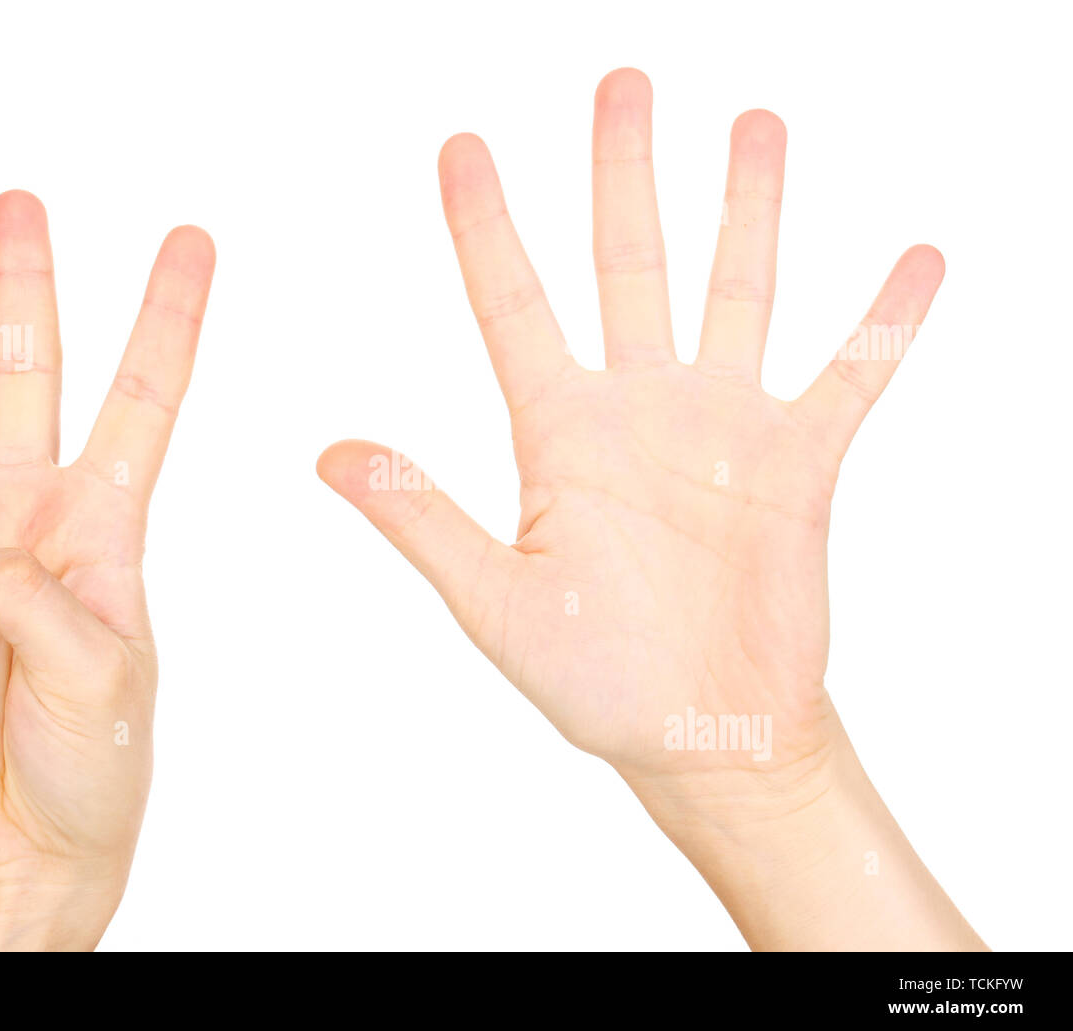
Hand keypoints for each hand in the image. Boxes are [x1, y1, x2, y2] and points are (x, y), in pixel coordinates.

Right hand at [0, 191, 213, 949]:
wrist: (17, 831)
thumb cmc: (93, 755)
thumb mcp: (101, 671)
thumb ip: (21, 594)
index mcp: (110, 521)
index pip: (146, 395)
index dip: (167, 316)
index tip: (192, 239)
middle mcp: (31, 509)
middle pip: (30, 372)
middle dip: (25, 287)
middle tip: (19, 201)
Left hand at [318, 70, 981, 948]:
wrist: (703, 734)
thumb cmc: (595, 681)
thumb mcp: (496, 601)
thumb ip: (423, 519)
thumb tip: (327, 454)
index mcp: (557, 436)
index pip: (512, 304)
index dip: (484, 225)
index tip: (459, 145)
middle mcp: (637, 410)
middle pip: (626, 263)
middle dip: (621, 174)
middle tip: (620, 81)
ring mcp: (721, 428)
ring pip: (735, 290)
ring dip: (748, 209)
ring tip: (753, 122)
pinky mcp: (798, 463)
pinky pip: (850, 375)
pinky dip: (884, 320)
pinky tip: (917, 258)